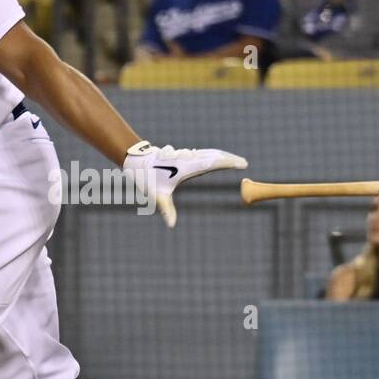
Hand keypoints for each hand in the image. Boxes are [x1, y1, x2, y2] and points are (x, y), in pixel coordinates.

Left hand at [123, 140, 246, 227]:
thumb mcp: (157, 196)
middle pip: (213, 155)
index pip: (212, 162)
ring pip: (208, 153)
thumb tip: (171, 225)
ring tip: (234, 160)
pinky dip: (211, 156)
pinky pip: (201, 155)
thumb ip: (167, 209)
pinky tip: (217, 158)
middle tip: (243, 162)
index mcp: (187, 167)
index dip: (228, 162)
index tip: (242, 163)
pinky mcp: (182, 157)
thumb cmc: (146, 178)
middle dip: (229, 158)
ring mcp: (186, 157)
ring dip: (221, 156)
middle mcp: (189, 159)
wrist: (136, 161)